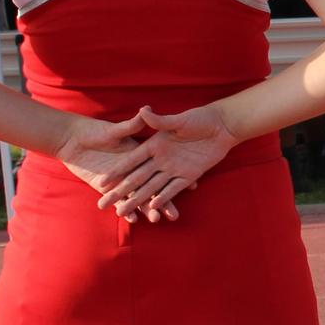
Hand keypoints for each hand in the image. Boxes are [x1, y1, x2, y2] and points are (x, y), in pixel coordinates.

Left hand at [56, 114, 176, 219]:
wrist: (72, 140)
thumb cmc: (94, 131)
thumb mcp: (114, 129)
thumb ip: (131, 125)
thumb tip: (145, 111)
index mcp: (142, 153)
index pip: (162, 167)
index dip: (176, 176)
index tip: (192, 185)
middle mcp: (137, 168)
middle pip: (155, 186)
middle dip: (164, 202)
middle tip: (174, 216)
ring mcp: (122, 180)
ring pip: (140, 196)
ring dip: (148, 209)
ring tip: (156, 220)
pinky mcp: (107, 187)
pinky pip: (121, 200)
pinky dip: (128, 209)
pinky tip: (135, 219)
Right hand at [101, 106, 239, 222]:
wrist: (224, 126)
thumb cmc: (201, 119)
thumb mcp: (180, 120)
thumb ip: (161, 120)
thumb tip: (142, 111)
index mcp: (154, 145)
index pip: (131, 161)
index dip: (117, 171)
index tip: (100, 182)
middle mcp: (160, 159)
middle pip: (136, 178)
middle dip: (120, 191)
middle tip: (101, 205)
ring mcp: (174, 169)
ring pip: (152, 188)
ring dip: (137, 200)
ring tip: (121, 213)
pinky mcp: (189, 175)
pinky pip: (173, 189)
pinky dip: (163, 199)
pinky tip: (151, 209)